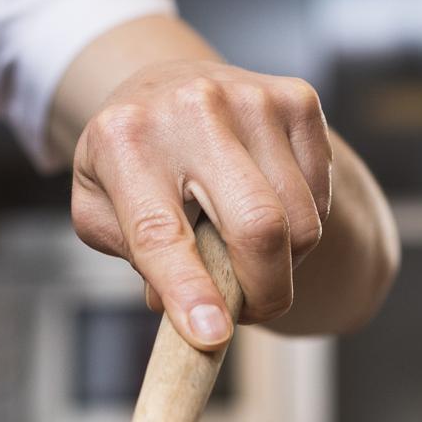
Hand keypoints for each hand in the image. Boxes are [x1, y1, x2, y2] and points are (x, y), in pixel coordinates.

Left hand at [70, 59, 333, 348]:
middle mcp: (192, 108)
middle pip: (258, 225)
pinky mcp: (298, 99)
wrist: (166, 86)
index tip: (213, 336)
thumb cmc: (131, 162)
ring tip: (247, 256)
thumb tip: (191, 310)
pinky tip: (268, 210)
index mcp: (125, 140)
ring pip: (300, 221)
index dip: (190, 290)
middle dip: (265, 292)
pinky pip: (320, 197)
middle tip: (250, 313)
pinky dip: (301, 225)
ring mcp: (252, 98)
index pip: (161, 232)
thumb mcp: (102, 211)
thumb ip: (137, 262)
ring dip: (283, 263)